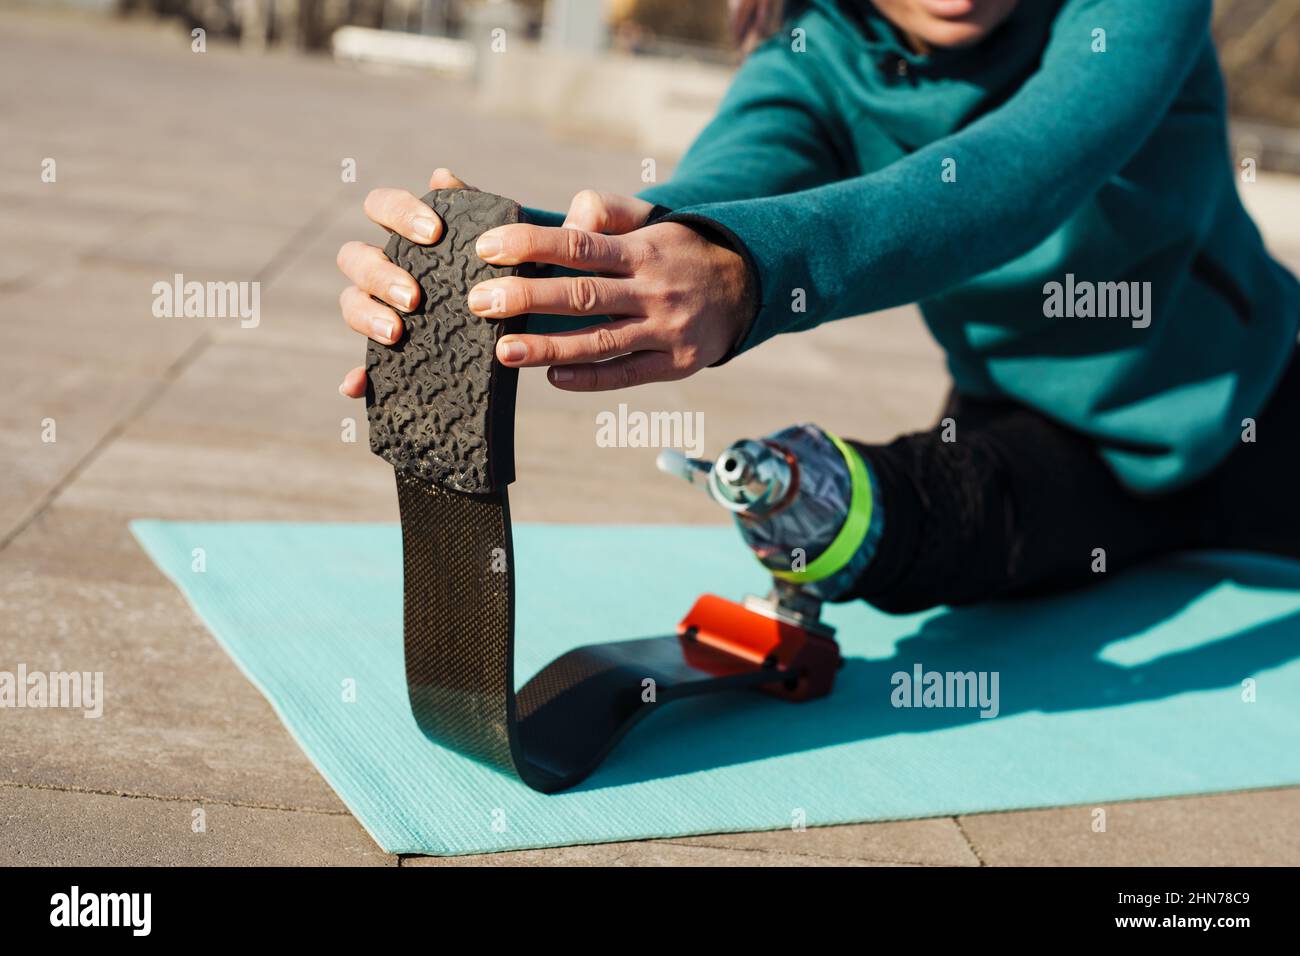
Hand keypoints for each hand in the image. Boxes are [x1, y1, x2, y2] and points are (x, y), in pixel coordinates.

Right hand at [336, 168, 476, 396]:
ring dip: (366, 315)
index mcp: (403, 231)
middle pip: (355, 258)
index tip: (433, 233)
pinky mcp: (388, 350)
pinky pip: (363, 365)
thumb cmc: (498, 263)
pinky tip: (354, 385)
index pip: (381, 207)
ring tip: (397, 332)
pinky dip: (356, 375)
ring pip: (351, 303)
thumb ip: (470, 206)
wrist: (516, 306)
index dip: (398, 213)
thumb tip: (441, 176)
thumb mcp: (493, 236)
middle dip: (381, 274)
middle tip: (415, 296)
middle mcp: (383, 266)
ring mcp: (380, 307)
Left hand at [470, 208, 752, 390]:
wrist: (747, 287)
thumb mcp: (652, 219)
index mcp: (642, 249)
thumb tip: (565, 217)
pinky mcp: (674, 363)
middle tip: (479, 302)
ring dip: (548, 347)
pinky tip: (552, 377)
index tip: (487, 247)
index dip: (531, 244)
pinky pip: (626, 373)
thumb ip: (606, 211)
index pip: (578, 242)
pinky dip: (589, 378)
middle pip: (582, 294)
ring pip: (599, 341)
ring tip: (503, 350)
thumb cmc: (678, 250)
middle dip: (526, 297)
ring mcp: (665, 329)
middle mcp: (653, 289)